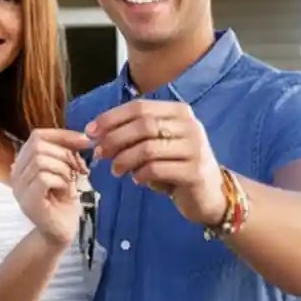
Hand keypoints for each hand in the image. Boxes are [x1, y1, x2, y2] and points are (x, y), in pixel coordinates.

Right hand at [10, 128, 90, 244]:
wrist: (60, 233)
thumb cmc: (63, 202)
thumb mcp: (66, 171)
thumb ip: (67, 153)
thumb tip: (83, 137)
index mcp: (24, 163)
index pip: (37, 135)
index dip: (62, 135)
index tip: (84, 141)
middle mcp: (16, 173)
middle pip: (38, 145)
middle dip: (65, 153)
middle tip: (79, 168)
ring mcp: (19, 188)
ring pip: (41, 161)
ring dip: (64, 169)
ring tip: (70, 182)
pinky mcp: (28, 201)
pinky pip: (44, 178)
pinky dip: (60, 181)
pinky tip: (65, 190)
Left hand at [87, 100, 224, 226]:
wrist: (209, 193)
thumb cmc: (176, 165)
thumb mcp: (157, 143)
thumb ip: (133, 134)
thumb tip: (96, 133)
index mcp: (179, 112)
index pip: (139, 107)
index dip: (112, 118)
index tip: (91, 132)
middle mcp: (190, 126)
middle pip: (143, 125)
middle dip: (115, 139)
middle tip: (100, 153)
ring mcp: (195, 148)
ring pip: (148, 148)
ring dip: (124, 159)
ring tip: (115, 170)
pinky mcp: (195, 172)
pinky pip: (157, 169)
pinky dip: (140, 174)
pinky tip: (137, 180)